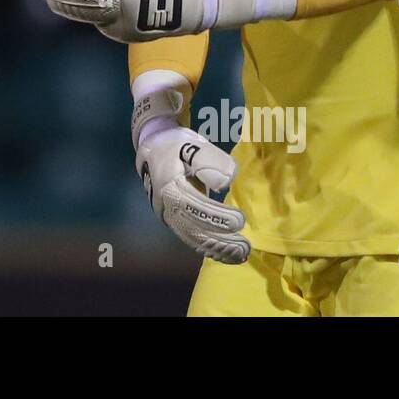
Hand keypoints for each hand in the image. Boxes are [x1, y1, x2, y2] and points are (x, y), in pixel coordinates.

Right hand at [133, 75, 249, 264]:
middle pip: (193, 228)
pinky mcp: (172, 220)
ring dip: (217, 249)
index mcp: (169, 185)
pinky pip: (190, 238)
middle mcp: (165, 206)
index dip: (216, 217)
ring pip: (192, 238)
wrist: (152, 149)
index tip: (240, 221)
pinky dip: (208, 248)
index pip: (194, 206)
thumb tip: (225, 182)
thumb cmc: (175, 145)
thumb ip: (208, 159)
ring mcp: (167, 215)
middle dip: (221, 241)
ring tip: (241, 255)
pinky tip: (227, 254)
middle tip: (245, 247)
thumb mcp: (192, 143)